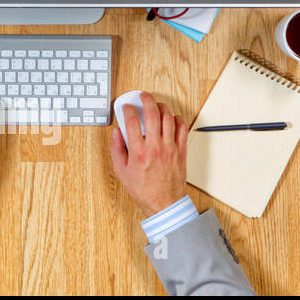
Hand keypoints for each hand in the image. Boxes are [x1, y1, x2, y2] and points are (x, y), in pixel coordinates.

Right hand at [109, 92, 189, 215]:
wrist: (165, 203)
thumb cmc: (144, 190)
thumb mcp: (121, 172)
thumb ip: (116, 150)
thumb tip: (116, 134)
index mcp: (138, 152)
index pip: (132, 121)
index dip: (128, 110)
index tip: (126, 107)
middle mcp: (155, 147)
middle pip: (152, 114)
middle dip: (146, 100)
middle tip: (143, 96)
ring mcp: (170, 148)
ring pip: (169, 118)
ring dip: (162, 107)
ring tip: (157, 105)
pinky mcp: (181, 151)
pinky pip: (182, 129)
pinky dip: (178, 119)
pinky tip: (172, 118)